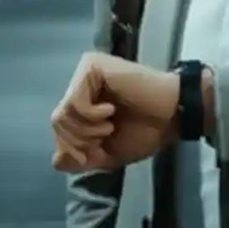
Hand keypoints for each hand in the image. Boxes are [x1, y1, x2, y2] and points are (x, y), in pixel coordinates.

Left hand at [50, 51, 180, 172]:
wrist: (172, 115)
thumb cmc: (145, 132)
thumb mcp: (107, 154)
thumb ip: (80, 158)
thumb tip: (56, 160)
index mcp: (82, 102)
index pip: (59, 131)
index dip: (75, 150)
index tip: (99, 150)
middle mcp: (79, 84)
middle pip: (58, 123)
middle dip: (82, 141)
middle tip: (108, 134)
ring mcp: (83, 73)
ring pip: (62, 115)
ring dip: (88, 130)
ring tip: (110, 125)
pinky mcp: (91, 67)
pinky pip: (74, 103)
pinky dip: (91, 116)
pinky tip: (110, 110)